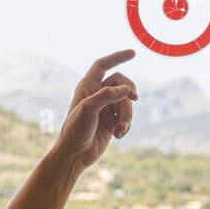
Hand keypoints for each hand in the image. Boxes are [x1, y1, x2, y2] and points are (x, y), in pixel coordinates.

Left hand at [52, 49, 138, 172]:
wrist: (74, 155)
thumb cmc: (75, 130)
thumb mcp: (88, 110)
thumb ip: (107, 95)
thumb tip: (127, 89)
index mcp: (87, 87)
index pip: (102, 65)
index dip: (117, 57)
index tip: (133, 53)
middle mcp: (97, 95)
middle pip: (121, 83)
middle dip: (128, 92)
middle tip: (135, 98)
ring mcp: (105, 108)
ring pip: (126, 102)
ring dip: (127, 116)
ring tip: (120, 130)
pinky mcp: (112, 122)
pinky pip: (127, 117)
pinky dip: (126, 125)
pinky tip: (119, 136)